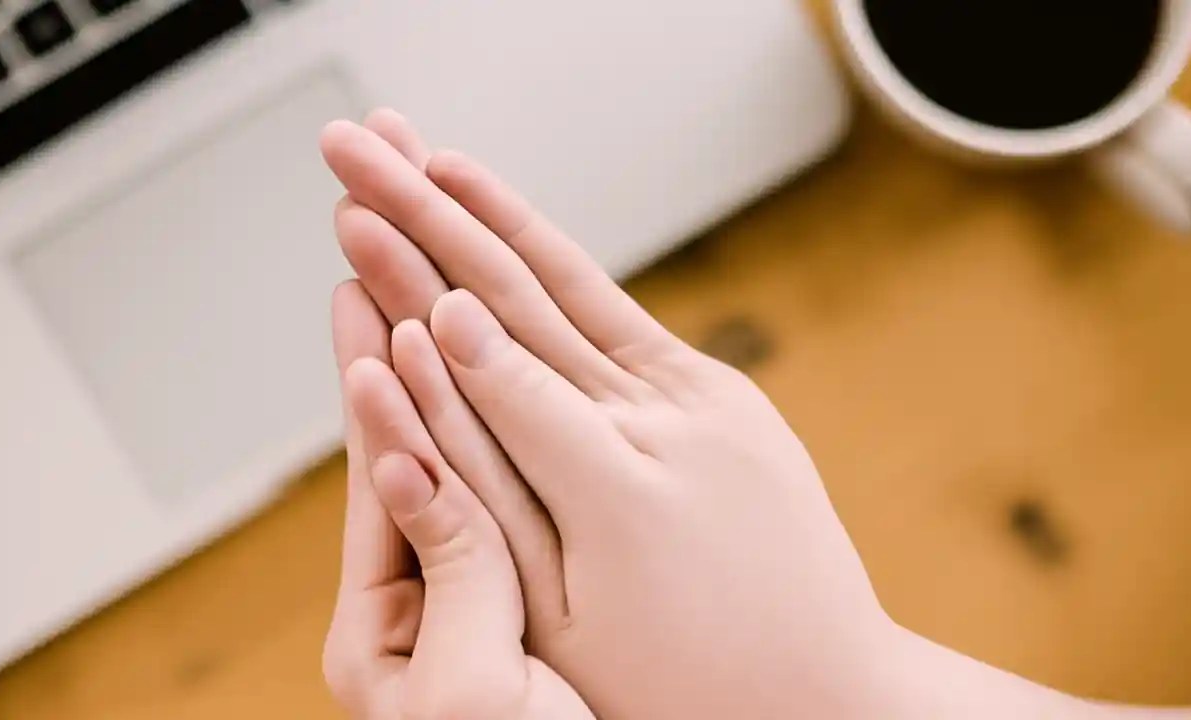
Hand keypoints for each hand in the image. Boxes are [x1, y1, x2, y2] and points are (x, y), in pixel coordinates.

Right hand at [320, 112, 895, 718]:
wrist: (829, 688)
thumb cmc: (684, 681)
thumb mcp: (569, 613)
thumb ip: (498, 486)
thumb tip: (443, 368)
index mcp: (616, 487)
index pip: (492, 362)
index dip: (416, 287)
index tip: (361, 222)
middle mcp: (668, 420)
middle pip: (522, 297)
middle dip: (428, 216)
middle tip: (362, 152)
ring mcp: (706, 398)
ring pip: (575, 286)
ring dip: (494, 215)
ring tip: (429, 159)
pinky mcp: (726, 396)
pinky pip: (625, 313)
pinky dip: (563, 264)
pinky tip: (518, 229)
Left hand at [321, 278, 594, 719]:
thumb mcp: (474, 693)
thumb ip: (453, 575)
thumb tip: (408, 466)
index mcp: (383, 633)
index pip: (374, 478)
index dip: (371, 383)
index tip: (364, 292)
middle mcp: (419, 602)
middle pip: (402, 450)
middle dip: (392, 348)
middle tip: (382, 252)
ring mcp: (470, 594)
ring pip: (455, 460)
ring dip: (441, 369)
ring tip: (428, 279)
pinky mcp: (525, 596)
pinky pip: (507, 495)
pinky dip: (497, 426)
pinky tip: (497, 369)